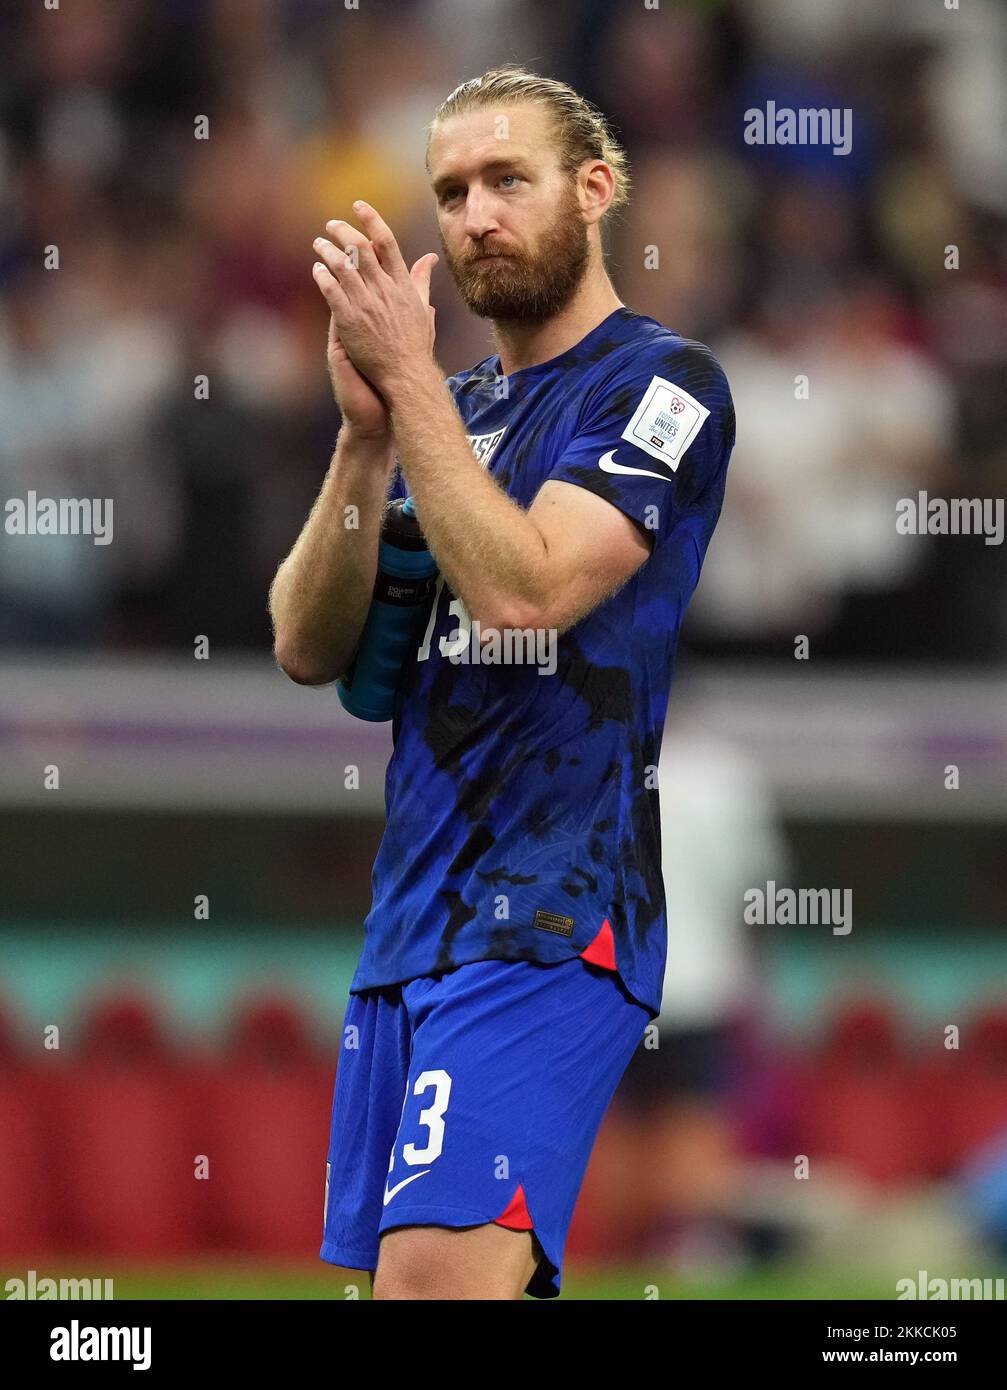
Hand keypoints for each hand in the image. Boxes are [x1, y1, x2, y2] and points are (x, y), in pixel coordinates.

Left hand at [312, 202, 436, 396]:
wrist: (405, 374)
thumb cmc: (415, 344)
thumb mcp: (423, 307)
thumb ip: (421, 279)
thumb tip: (430, 258)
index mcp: (401, 284)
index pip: (386, 241)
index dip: (371, 219)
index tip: (358, 206)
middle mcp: (383, 290)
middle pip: (360, 248)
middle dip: (343, 231)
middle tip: (331, 225)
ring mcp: (365, 305)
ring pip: (342, 266)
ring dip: (327, 251)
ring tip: (319, 244)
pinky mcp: (349, 321)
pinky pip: (331, 291)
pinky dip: (322, 276)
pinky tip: (316, 269)